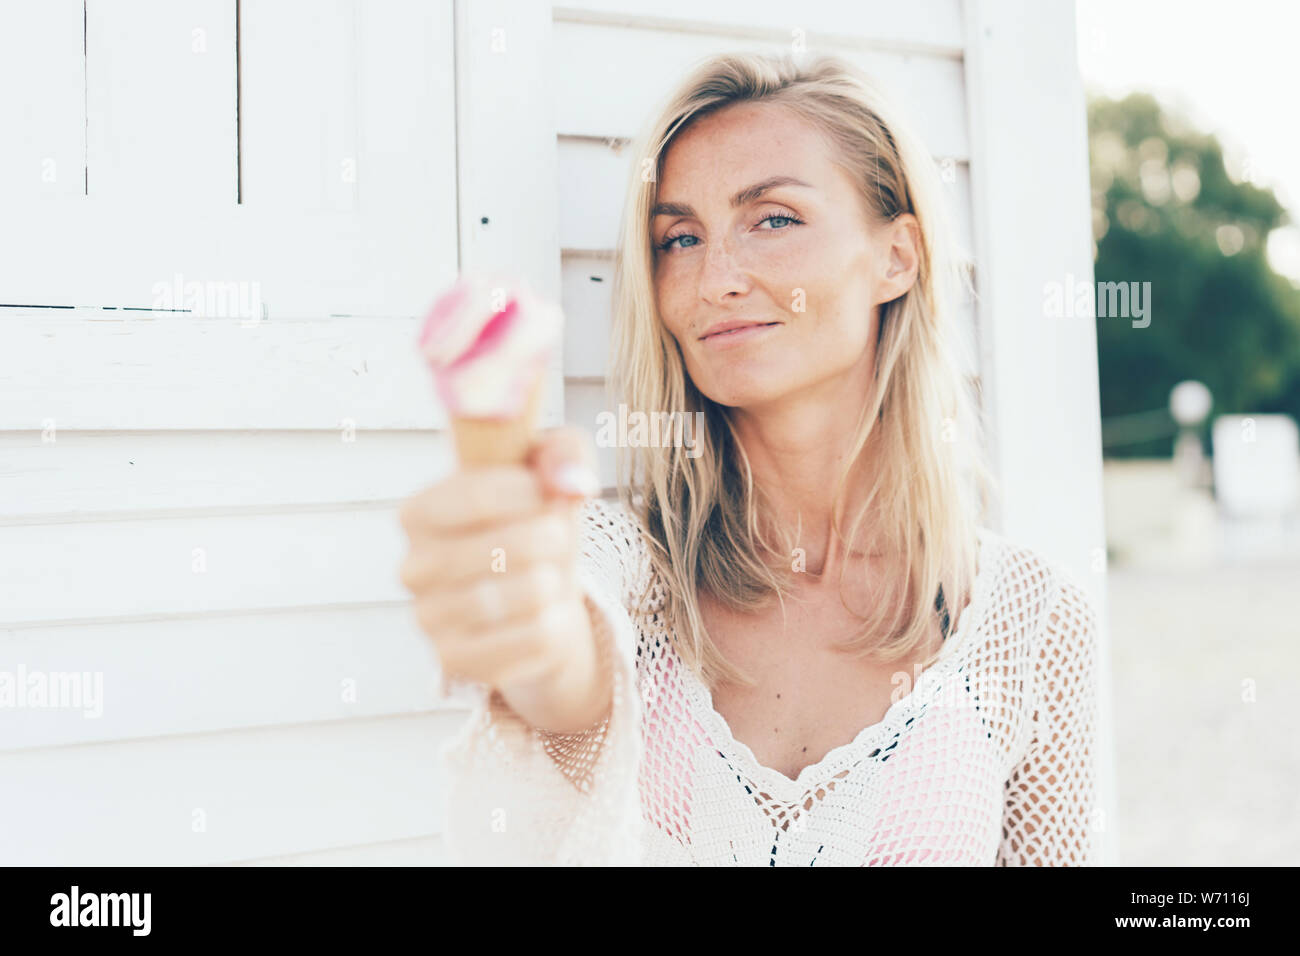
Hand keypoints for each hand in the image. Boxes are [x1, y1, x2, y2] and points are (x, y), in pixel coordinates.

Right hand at [398, 428, 608, 732]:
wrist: (538, 601)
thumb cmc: (534, 526)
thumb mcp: (551, 477)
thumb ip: (563, 452)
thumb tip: (569, 476)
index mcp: (418, 513)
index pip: (475, 496)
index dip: (529, 492)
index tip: (548, 494)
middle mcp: (412, 568)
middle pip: (500, 548)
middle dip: (548, 539)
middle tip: (557, 537)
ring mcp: (429, 620)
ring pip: (521, 596)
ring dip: (553, 581)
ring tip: (551, 575)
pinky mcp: (456, 662)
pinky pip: (532, 639)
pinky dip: (556, 623)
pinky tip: (548, 613)